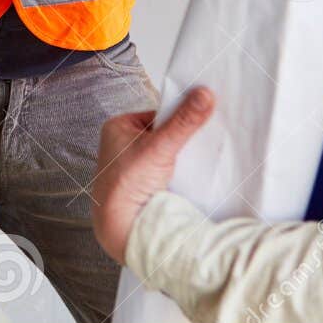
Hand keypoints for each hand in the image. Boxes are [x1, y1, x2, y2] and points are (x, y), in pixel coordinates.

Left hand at [92, 87, 215, 262]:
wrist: (122, 227)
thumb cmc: (127, 185)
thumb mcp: (159, 147)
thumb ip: (183, 122)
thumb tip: (204, 94)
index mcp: (118, 126)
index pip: (157, 114)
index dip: (178, 117)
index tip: (200, 118)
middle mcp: (121, 143)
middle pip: (162, 133)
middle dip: (180, 137)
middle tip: (203, 139)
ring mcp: (131, 164)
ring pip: (164, 152)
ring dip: (179, 155)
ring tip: (198, 156)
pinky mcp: (141, 182)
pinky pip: (164, 169)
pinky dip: (176, 170)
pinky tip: (188, 173)